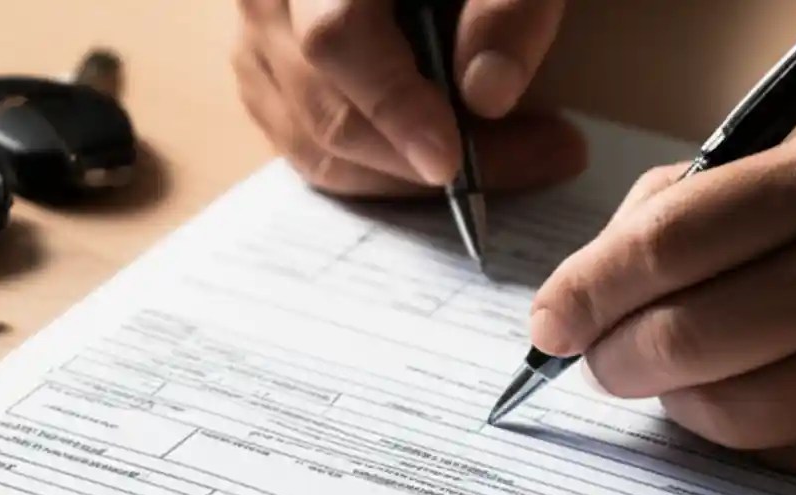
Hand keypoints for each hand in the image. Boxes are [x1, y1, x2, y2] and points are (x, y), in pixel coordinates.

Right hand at [232, 0, 586, 195]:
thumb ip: (507, 7)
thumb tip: (488, 95)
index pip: (337, 39)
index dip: (395, 107)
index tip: (453, 161)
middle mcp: (269, 3)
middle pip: (325, 111)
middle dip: (423, 160)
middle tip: (538, 157)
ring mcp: (257, 46)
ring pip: (314, 147)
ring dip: (408, 176)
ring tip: (508, 159)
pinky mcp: (267, 80)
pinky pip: (311, 153)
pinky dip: (380, 169)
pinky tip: (447, 154)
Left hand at [530, 120, 795, 479]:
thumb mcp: (791, 165)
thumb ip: (677, 215)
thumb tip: (576, 300)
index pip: (664, 246)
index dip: (584, 291)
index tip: (548, 321)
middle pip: (685, 340)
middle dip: (612, 358)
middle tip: (598, 357)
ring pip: (729, 415)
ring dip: (673, 401)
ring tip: (674, 372)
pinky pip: (784, 455)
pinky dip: (739, 431)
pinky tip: (748, 389)